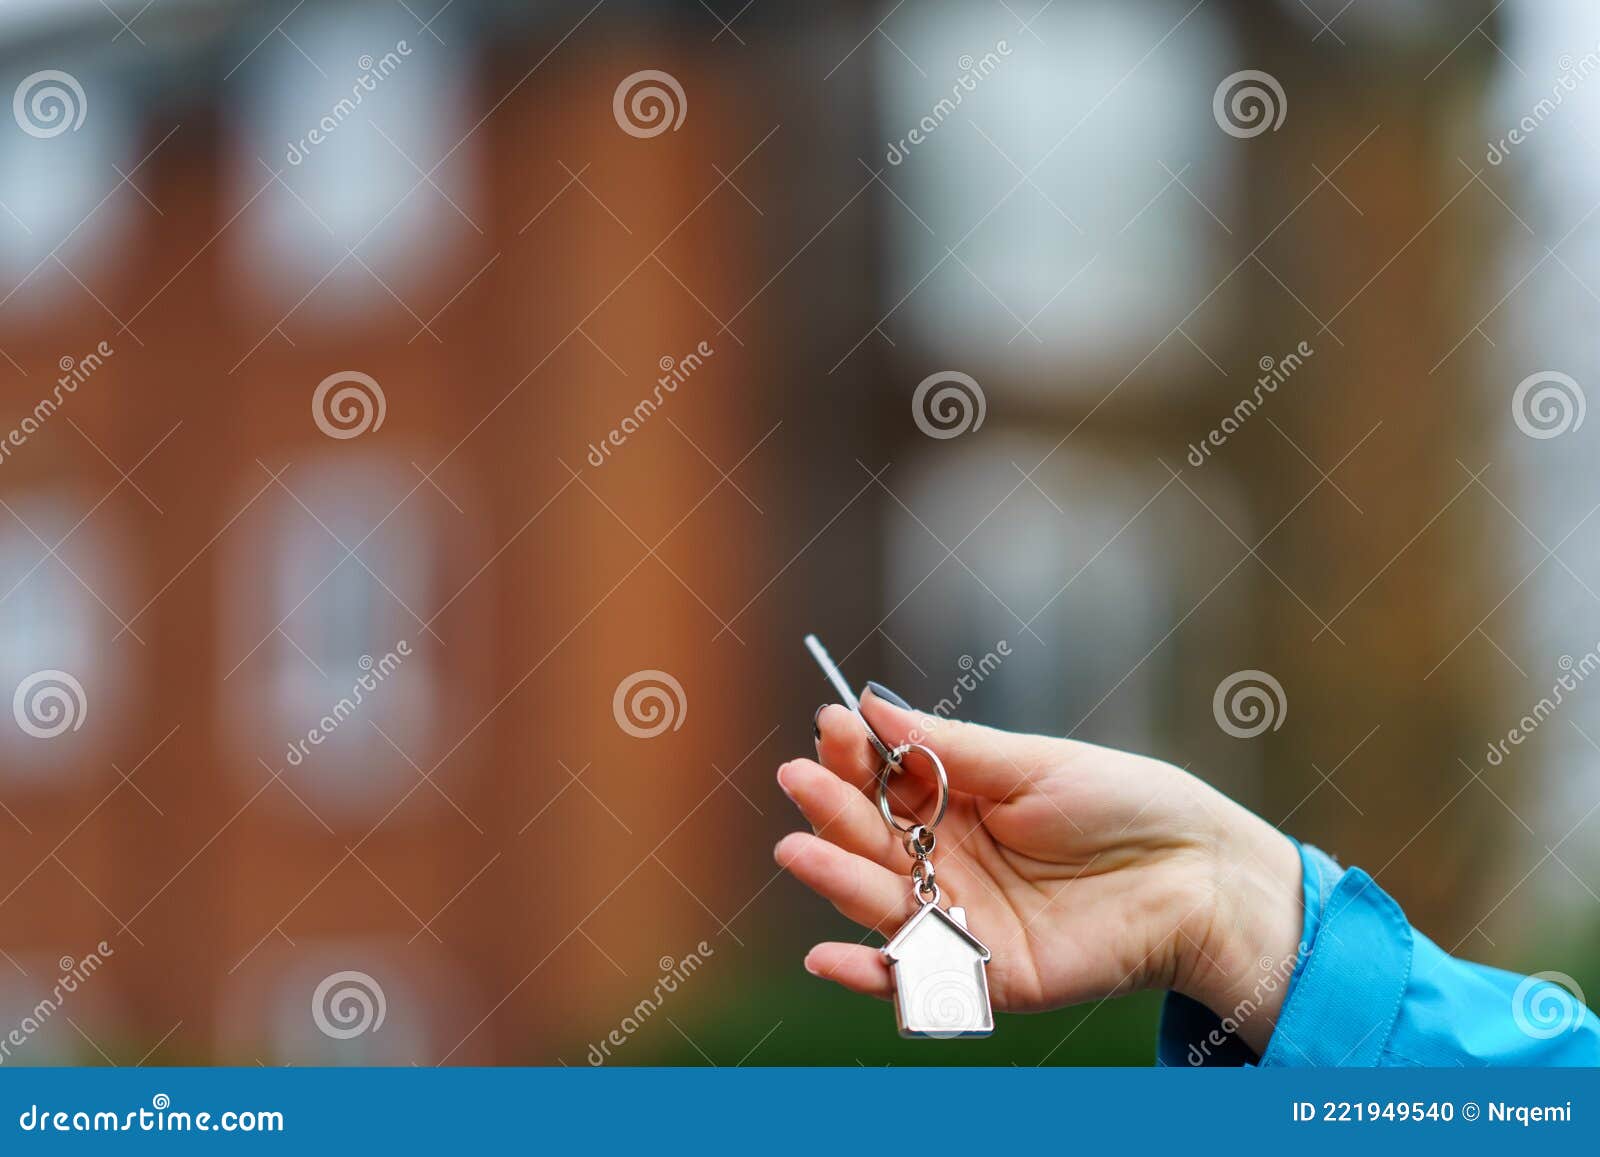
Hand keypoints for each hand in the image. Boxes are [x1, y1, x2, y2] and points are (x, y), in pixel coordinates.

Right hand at [773, 689, 1303, 1050]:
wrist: (1201, 877)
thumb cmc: (1126, 805)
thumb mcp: (1035, 764)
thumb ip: (952, 746)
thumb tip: (869, 703)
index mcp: (959, 802)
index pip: (885, 780)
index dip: (853, 756)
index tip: (829, 725)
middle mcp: (950, 860)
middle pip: (873, 838)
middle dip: (833, 809)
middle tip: (800, 778)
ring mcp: (964, 917)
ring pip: (883, 902)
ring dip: (836, 879)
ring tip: (798, 850)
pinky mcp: (987, 975)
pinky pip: (917, 979)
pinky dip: (869, 976)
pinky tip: (825, 957)